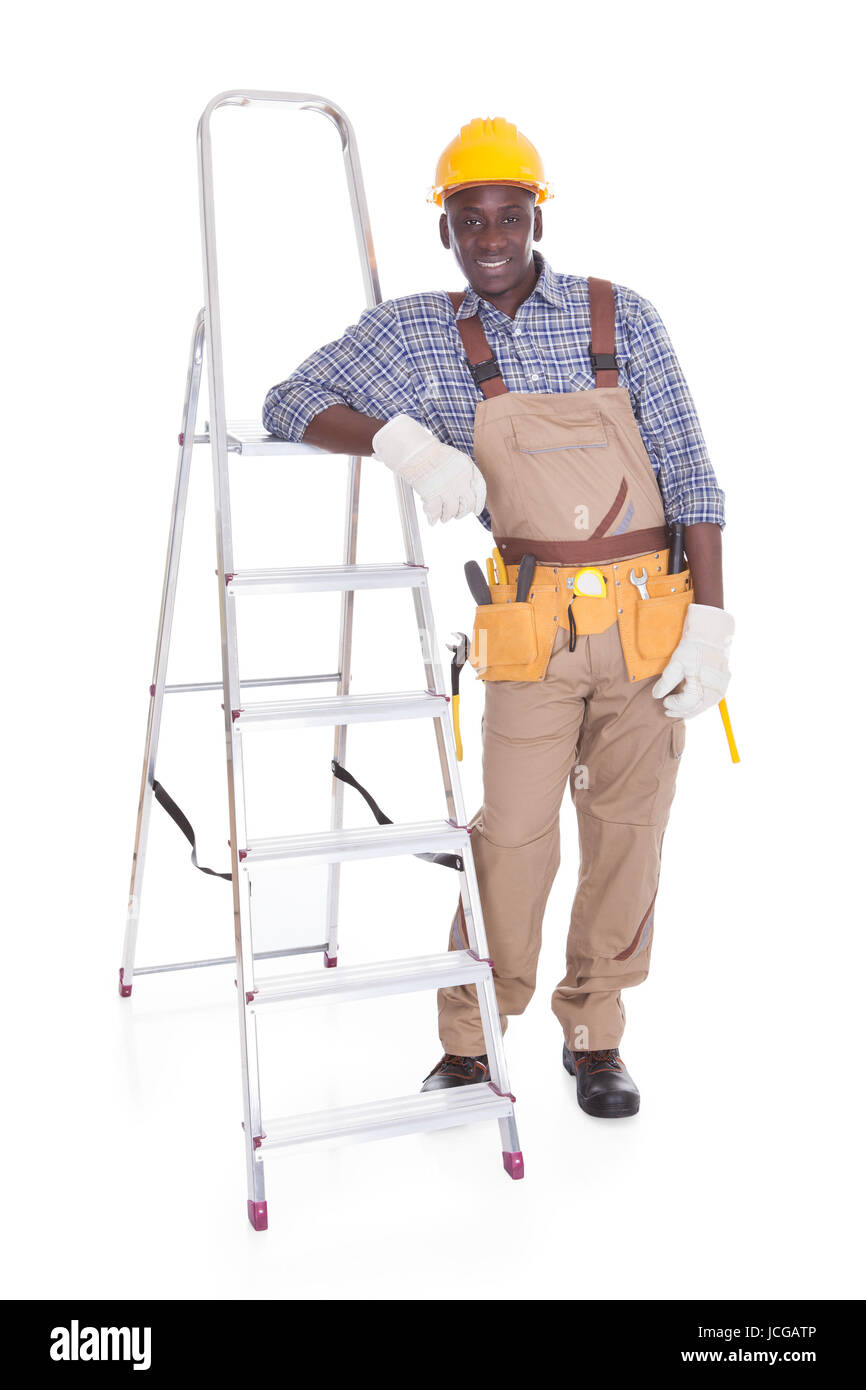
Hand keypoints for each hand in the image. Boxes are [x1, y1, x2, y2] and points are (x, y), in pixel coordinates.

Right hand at [372, 414, 485, 523]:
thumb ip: (463, 474)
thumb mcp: (455, 460)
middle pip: (467, 504)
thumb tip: (465, 493)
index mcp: (467, 468)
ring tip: (442, 517)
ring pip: (452, 511)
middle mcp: (460, 479)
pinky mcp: (432, 495)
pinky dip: (433, 518)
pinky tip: (431, 520)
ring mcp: (446, 488)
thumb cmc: (431, 454)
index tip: (476, 511)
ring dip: (447, 516)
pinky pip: (436, 512)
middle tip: (456, 515)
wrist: (414, 451)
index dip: (479, 503)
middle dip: (462, 513)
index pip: (480, 490)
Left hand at [652, 602, 734, 718]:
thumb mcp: (676, 663)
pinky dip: (698, 704)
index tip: (664, 701)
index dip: (674, 704)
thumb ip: (666, 681)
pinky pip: (710, 701)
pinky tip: (689, 704)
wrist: (711, 637)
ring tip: (676, 710)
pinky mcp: (723, 686)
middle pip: (696, 708)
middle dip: (681, 712)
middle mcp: (714, 689)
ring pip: (704, 706)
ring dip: (690, 710)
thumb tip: (656, 696)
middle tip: (667, 711)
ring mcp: (720, 688)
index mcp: (702, 683)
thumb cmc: (693, 648)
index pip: (687, 702)